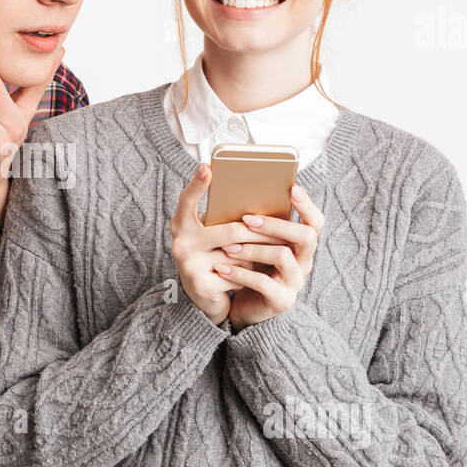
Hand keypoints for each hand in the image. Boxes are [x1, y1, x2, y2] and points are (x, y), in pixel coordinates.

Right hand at [169, 162, 287, 325]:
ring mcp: (189, 265)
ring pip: (239, 254)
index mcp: (182, 226)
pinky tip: (255, 275)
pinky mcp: (201, 285)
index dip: (196, 184)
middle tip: (284, 229)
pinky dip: (250, 274)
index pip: (186, 201)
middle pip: (233, 231)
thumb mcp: (212, 236)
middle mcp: (181, 243)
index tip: (208, 167)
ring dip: (259, 255)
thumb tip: (258, 206)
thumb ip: (222, 221)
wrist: (203, 299)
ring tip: (271, 253)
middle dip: (262, 232)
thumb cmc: (214, 257)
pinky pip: (239, 274)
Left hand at [214, 184, 325, 330]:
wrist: (244, 308)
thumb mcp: (255, 246)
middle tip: (247, 219)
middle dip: (275, 225)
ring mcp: (295, 283)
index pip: (316, 223)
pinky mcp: (281, 301)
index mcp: (300, 246)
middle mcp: (304, 263)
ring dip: (252, 248)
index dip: (308, 206)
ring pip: (282, 256)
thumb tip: (237, 195)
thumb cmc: (250, 268)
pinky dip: (240, 274)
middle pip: (306, 236)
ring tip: (227, 246)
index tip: (292, 188)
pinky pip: (263, 283)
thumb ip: (256, 226)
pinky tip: (222, 268)